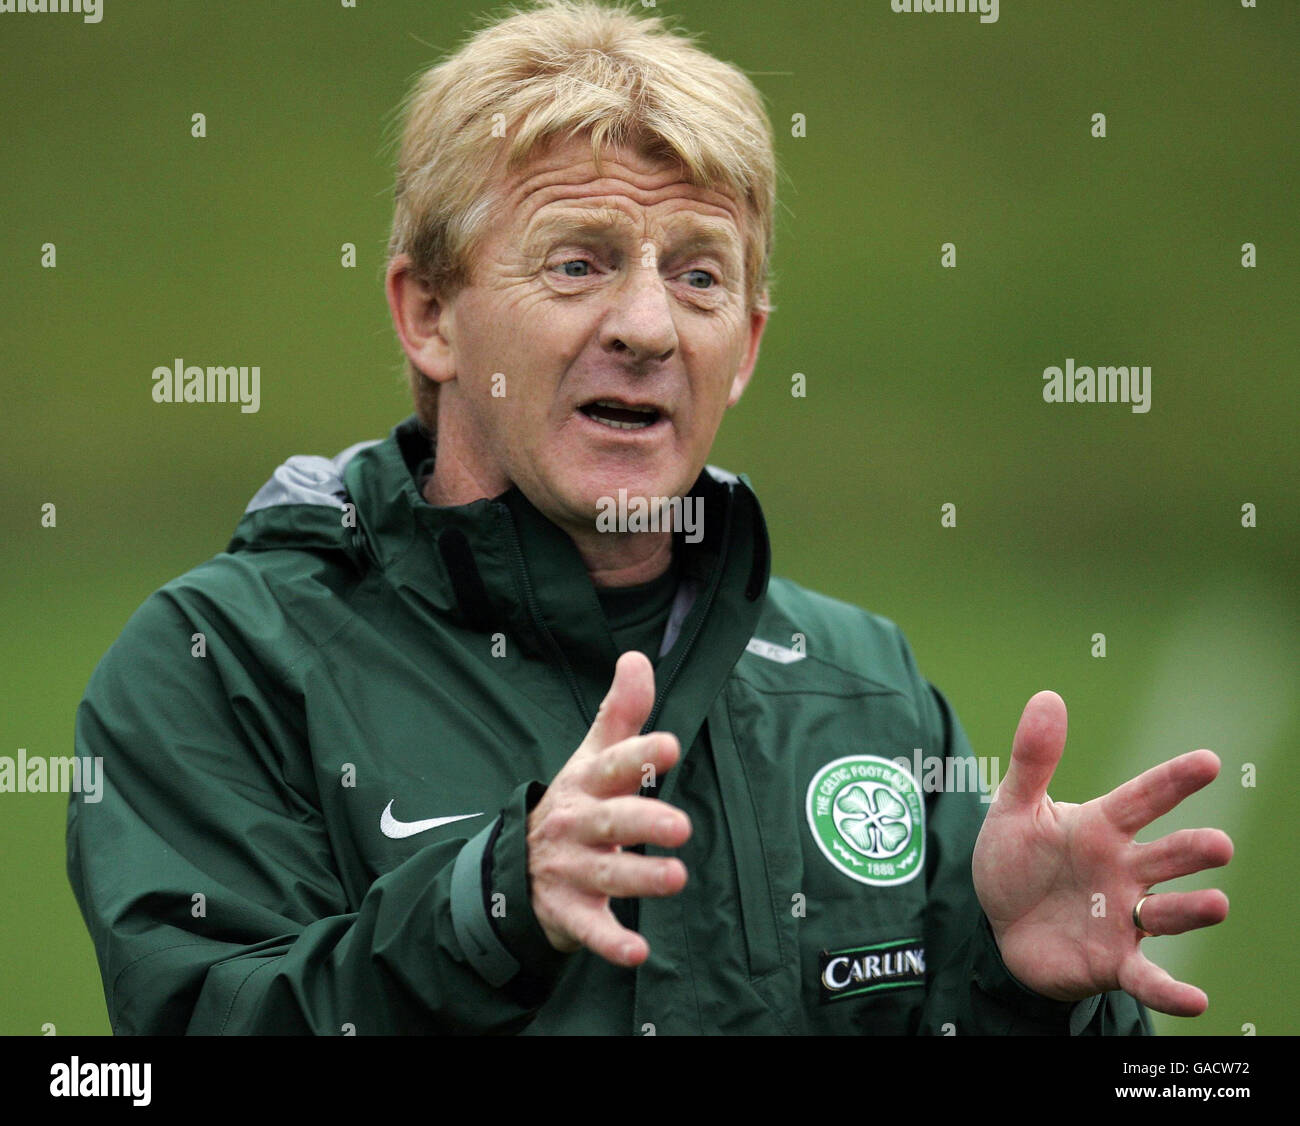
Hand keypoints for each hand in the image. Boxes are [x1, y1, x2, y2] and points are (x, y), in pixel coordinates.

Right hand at [527, 650, 690, 966]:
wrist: (516, 867)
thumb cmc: (575, 803)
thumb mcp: (592, 756)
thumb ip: (621, 712)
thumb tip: (638, 656)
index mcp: (586, 783)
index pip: (614, 765)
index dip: (641, 754)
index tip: (671, 746)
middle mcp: (577, 824)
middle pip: (612, 820)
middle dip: (643, 821)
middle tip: (681, 826)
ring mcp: (570, 869)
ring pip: (607, 874)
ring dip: (640, 878)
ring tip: (676, 877)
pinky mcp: (569, 912)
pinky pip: (590, 929)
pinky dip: (611, 942)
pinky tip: (638, 952)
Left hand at [972, 691, 1232, 1016]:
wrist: (998, 925)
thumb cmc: (1016, 860)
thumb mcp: (1014, 808)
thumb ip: (1032, 758)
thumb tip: (1048, 696)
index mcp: (1101, 827)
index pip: (1143, 799)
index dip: (1173, 782)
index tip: (1208, 762)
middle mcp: (1124, 870)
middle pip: (1166, 856)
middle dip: (1193, 851)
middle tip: (1217, 845)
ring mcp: (1123, 917)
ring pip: (1167, 913)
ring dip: (1191, 911)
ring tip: (1216, 904)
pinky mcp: (1113, 961)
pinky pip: (1146, 977)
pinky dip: (1169, 991)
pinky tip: (1195, 1001)